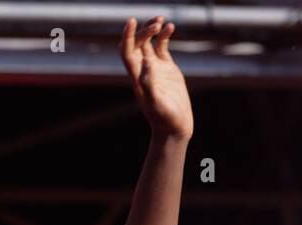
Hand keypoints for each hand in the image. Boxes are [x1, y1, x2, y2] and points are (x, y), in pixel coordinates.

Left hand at [120, 18, 192, 141]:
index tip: (131, 21)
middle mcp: (144, 70)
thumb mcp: (157, 104)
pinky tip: (171, 27)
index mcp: (137, 77)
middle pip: (137, 44)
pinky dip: (165, 36)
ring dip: (152, 29)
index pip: (127, 52)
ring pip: (148, 43)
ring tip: (162, 20)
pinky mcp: (167, 69)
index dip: (128, 36)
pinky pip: (162, 48)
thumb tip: (147, 62)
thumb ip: (150, 84)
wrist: (174, 127)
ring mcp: (155, 69)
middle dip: (144, 30)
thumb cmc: (165, 119)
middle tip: (157, 22)